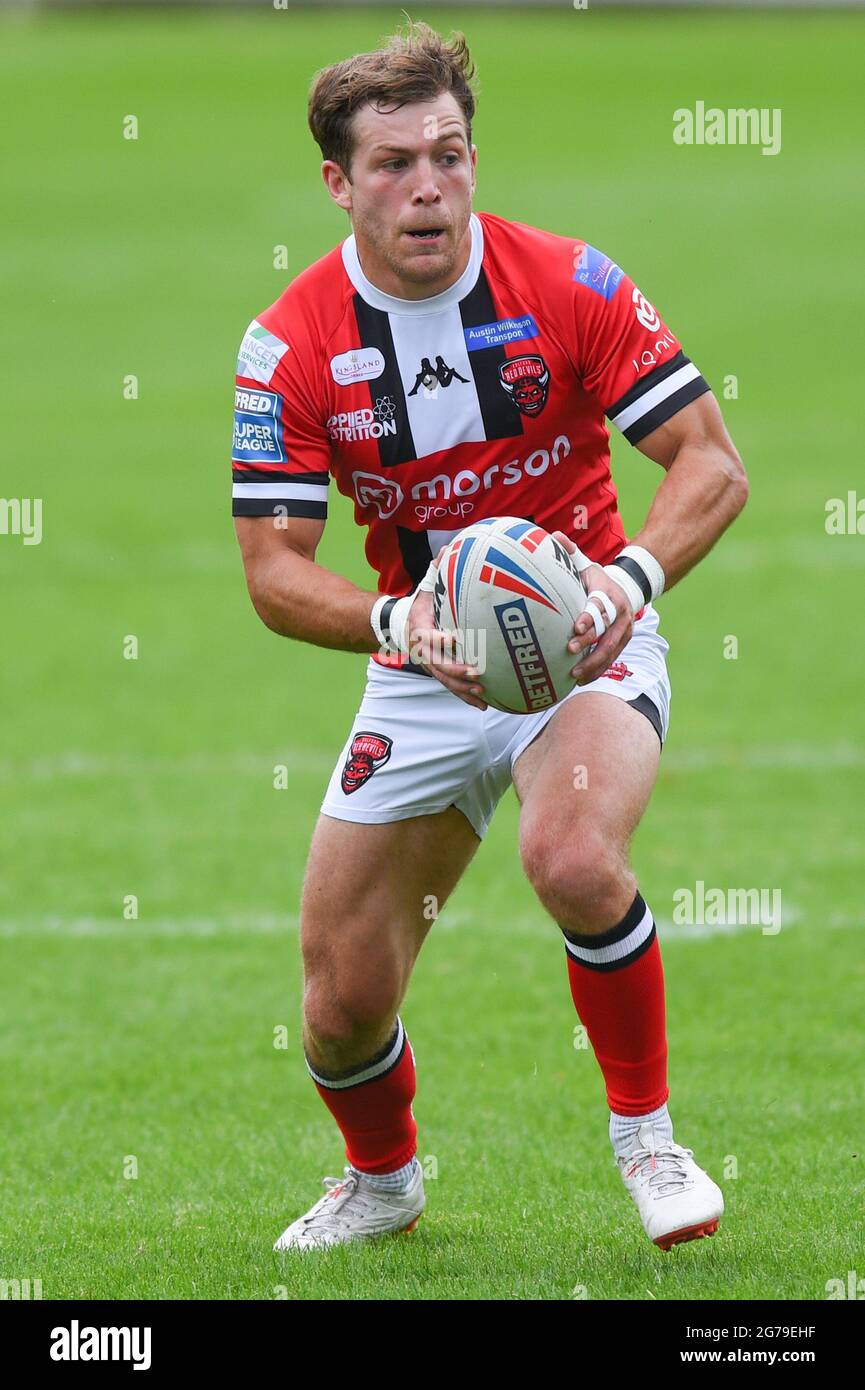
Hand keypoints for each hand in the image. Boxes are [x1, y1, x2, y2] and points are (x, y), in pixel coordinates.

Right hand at [407, 549, 487, 709]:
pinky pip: (451, 686)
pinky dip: (465, 697)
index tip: (452, 639)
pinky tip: (483, 704)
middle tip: (476, 672)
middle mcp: (423, 650)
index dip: (438, 639)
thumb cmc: (421, 603)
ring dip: (463, 688)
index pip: (426, 635)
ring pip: (445, 680)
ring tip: (482, 693)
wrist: (401, 625)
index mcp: (419, 628)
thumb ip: (436, 571)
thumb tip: (449, 549)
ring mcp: (430, 664)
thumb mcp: (426, 586)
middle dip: (456, 670)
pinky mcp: (438, 672)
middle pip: (437, 664)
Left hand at [551, 531, 633, 685]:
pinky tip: (581, 681)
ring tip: (574, 675)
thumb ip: (568, 553)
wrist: (626, 589)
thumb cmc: (595, 580)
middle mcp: (620, 613)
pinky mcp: (624, 643)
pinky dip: (597, 670)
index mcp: (608, 593)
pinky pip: (611, 659)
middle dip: (589, 644)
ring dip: (593, 664)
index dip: (589, 618)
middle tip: (570, 652)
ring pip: (611, 650)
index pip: (599, 606)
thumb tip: (553, 536)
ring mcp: (624, 630)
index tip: (575, 628)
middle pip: (607, 633)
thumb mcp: (584, 565)